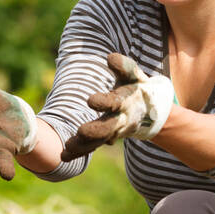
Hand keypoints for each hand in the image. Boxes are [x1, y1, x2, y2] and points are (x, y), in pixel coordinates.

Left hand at [60, 53, 175, 161]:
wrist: (150, 111)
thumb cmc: (136, 87)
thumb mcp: (134, 75)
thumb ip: (124, 67)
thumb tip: (110, 57)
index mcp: (126, 102)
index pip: (115, 102)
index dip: (104, 102)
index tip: (90, 100)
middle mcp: (121, 120)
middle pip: (108, 128)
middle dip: (95, 131)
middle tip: (80, 132)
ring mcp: (114, 131)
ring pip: (98, 141)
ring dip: (83, 146)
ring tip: (66, 150)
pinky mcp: (106, 138)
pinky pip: (92, 146)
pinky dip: (79, 152)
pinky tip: (64, 156)